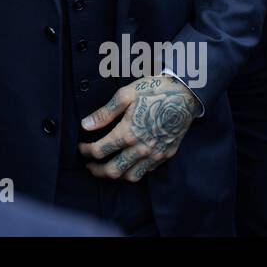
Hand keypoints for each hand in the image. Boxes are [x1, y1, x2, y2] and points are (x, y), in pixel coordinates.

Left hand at [77, 75, 201, 182]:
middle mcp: (141, 148)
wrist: (185, 94)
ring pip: (131, 176)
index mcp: (128, 133)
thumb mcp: (125, 95)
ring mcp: (155, 154)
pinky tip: (129, 163)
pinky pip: (147, 171)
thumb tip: (85, 125)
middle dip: (97, 170)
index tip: (81, 147)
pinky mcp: (166, 155)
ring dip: (116, 175)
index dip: (85, 151)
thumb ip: (104, 113)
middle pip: (113, 171)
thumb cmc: (153, 91)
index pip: (100, 151)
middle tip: (89, 165)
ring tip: (107, 169)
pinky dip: (134, 171)